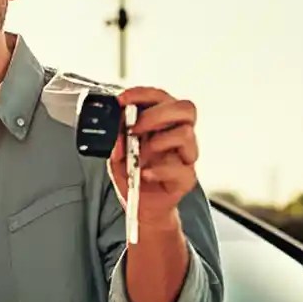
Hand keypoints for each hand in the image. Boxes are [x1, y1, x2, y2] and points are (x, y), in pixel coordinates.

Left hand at [108, 87, 198, 229]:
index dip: (143, 94)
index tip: (122, 100)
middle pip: (185, 108)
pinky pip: (181, 168)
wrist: (141, 207)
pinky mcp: (187, 177)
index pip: (161, 97)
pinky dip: (159, 170)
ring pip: (187, 133)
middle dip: (156, 114)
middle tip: (134, 129)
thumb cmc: (132, 175)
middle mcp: (178, 134)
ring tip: (140, 156)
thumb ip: (115, 140)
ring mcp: (185, 155)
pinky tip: (145, 174)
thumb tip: (116, 127)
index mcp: (162, 123)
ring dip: (158, 142)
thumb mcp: (115, 154)